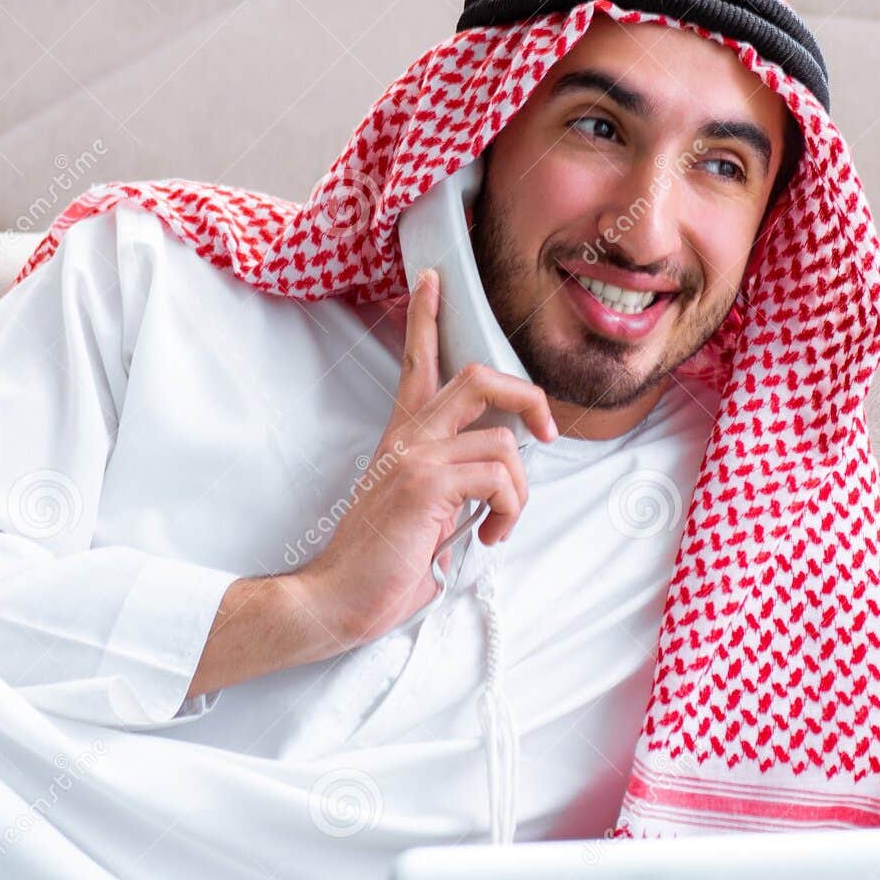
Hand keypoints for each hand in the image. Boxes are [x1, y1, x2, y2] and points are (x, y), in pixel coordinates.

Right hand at [295, 267, 557, 647]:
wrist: (335, 599)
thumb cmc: (376, 569)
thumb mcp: (420, 516)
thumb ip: (452, 491)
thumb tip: (493, 493)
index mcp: (402, 441)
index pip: (417, 366)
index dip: (426, 318)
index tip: (432, 281)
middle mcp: (408, 439)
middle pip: (479, 379)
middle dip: (528, 397)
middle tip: (545, 431)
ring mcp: (416, 457)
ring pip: (503, 442)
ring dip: (519, 492)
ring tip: (497, 526)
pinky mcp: (427, 484)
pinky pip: (498, 477)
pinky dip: (508, 510)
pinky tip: (487, 537)